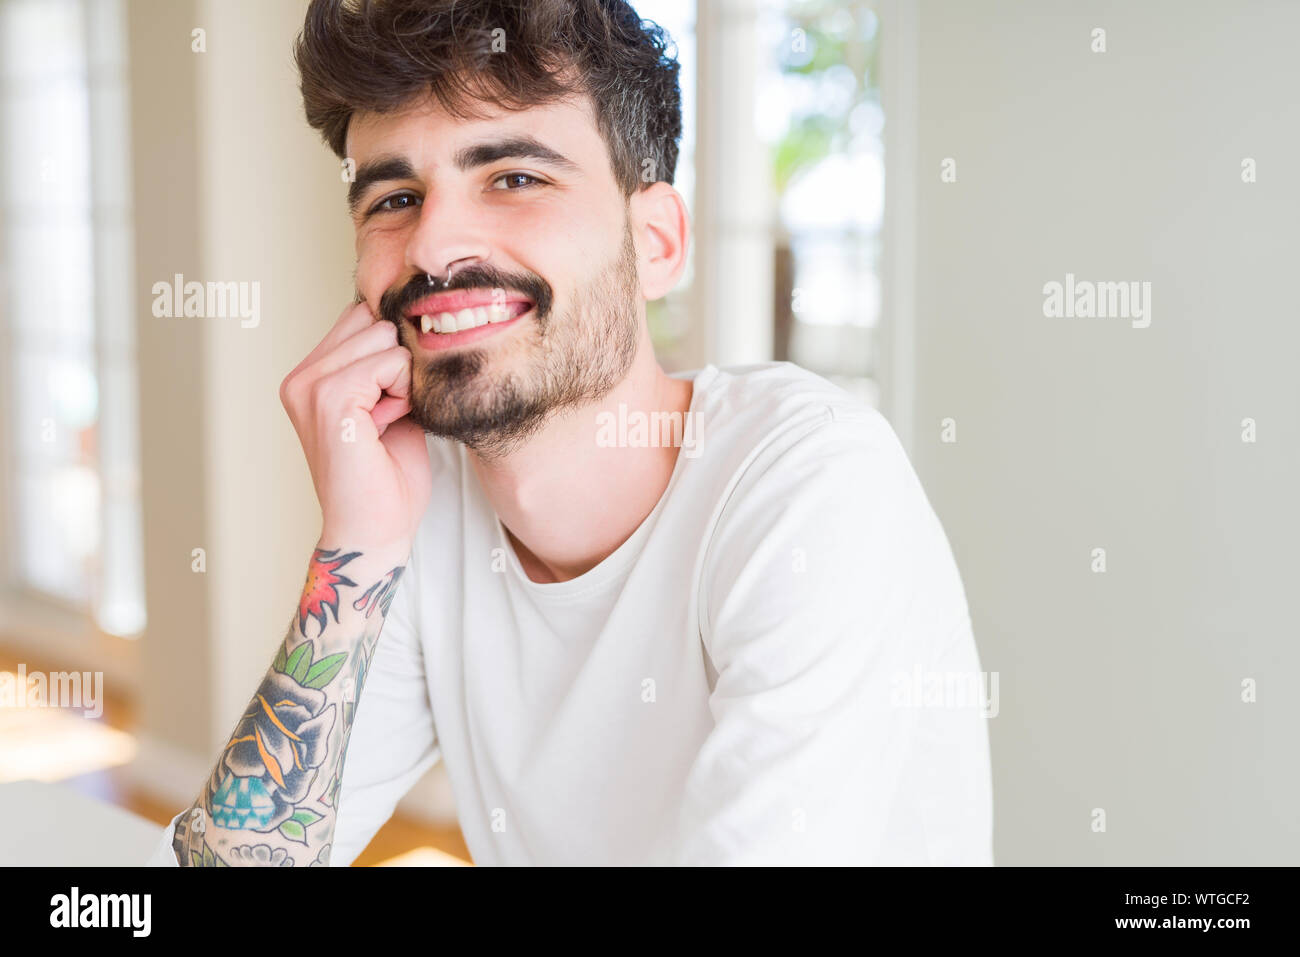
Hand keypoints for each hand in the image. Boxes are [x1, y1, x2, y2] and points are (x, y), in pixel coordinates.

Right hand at [279, 301, 431, 550]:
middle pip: (373, 318)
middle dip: (398, 364)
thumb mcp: (391, 406)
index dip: (393, 352)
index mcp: (311, 375)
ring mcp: (309, 385)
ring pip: (383, 335)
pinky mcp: (328, 398)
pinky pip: (388, 362)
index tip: (391, 402)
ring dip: (402, 380)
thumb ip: (388, 364)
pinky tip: (386, 426)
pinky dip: (402, 393)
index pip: (362, 316)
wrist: (375, 531)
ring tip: (385, 423)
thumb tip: (412, 321)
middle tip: (389, 416)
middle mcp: (301, 376)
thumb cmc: (389, 479)